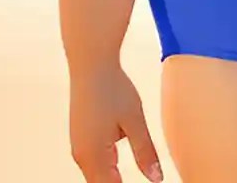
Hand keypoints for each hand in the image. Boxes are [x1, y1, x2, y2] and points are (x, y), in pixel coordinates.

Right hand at [69, 63, 163, 182]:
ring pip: (98, 175)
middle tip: (149, 180)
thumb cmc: (113, 89)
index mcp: (93, 155)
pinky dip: (109, 167)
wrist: (90, 65)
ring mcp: (79, 147)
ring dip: (113, 180)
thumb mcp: (135, 121)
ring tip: (132, 174)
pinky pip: (95, 162)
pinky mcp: (82, 138)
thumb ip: (145, 152)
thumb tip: (157, 179)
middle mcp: (81, 156)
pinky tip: (120, 164)